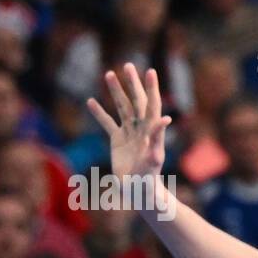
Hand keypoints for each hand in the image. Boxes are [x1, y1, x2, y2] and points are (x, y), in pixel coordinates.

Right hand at [87, 65, 171, 180]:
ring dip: (115, 92)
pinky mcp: (117, 141)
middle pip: (136, 101)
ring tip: (108, 74)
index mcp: (150, 130)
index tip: (150, 72)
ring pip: (121, 108)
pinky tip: (90, 101)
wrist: (138, 191)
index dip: (151, 88)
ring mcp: (129, 134)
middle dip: (132, 84)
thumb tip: (166, 119)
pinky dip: (99, 113)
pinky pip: (107, 124)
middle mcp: (141, 129)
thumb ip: (158, 137)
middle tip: (128, 65)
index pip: (151, 105)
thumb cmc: (148, 177)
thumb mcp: (154, 157)